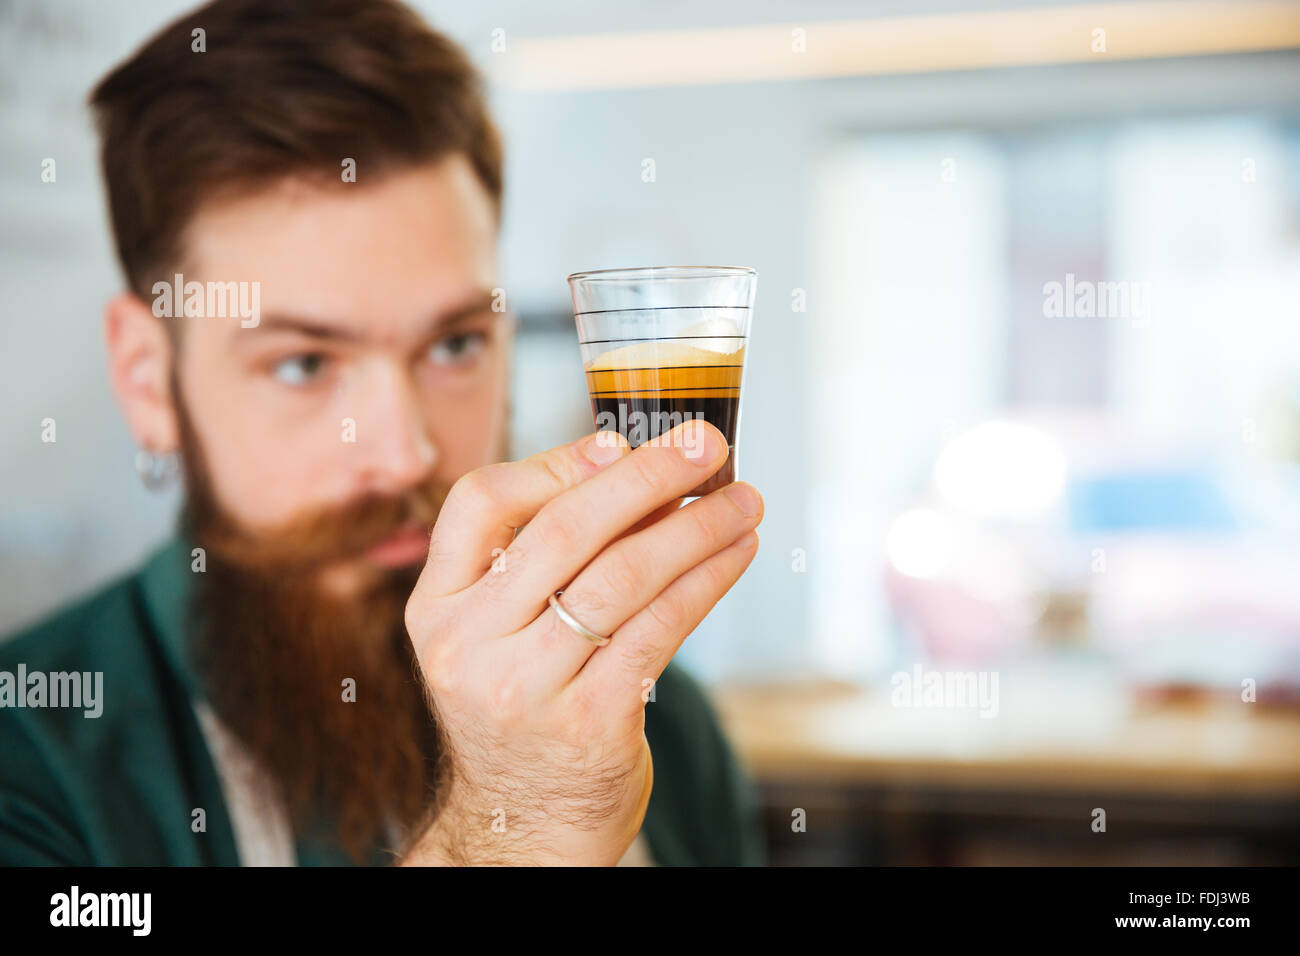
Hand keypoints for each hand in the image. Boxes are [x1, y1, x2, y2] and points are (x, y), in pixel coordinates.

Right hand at [400, 419, 762, 864]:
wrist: (523, 827)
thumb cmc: (522, 708)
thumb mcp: (491, 634)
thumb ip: (533, 558)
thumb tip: (628, 464)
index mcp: (435, 607)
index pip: (479, 503)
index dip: (555, 462)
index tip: (620, 442)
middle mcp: (467, 645)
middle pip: (563, 531)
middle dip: (645, 477)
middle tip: (703, 444)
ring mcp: (526, 688)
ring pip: (622, 576)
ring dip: (695, 527)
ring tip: (743, 500)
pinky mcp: (589, 723)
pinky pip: (660, 629)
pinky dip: (706, 580)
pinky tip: (737, 553)